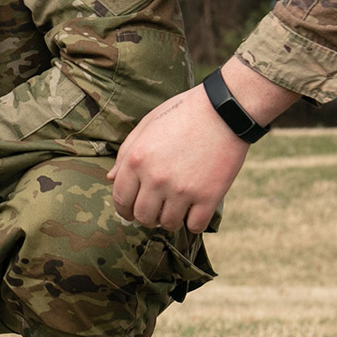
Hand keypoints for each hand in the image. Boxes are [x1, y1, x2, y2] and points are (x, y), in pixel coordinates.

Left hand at [110, 58, 297, 232]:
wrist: (225, 110)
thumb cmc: (183, 113)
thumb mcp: (147, 124)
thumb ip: (125, 153)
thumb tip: (111, 178)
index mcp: (137, 159)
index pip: (120, 199)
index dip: (124, 209)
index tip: (131, 212)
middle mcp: (155, 178)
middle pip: (143, 217)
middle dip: (147, 216)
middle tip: (156, 210)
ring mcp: (182, 190)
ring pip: (168, 224)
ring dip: (170, 220)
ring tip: (176, 208)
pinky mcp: (208, 197)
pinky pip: (194, 226)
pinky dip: (193, 221)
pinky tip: (195, 210)